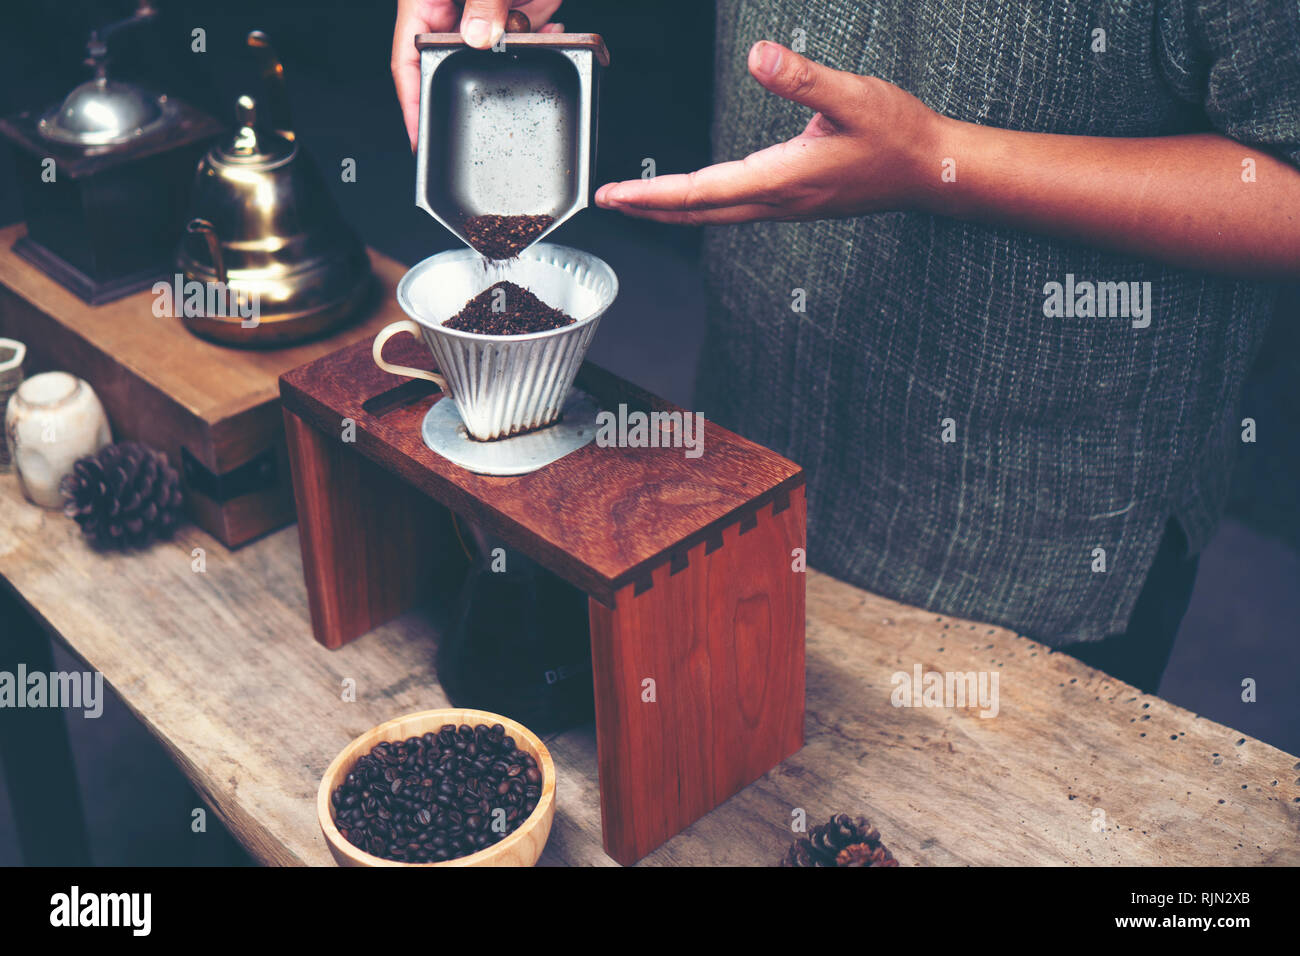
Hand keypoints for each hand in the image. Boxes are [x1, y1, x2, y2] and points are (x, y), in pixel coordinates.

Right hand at [392, 0, 564, 149]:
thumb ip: (482, 2)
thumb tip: (478, 38)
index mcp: (425, 0)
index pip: (408, 61)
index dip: (411, 104)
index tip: (419, 140)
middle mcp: (454, 11)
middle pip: (450, 67)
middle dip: (468, 93)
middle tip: (478, 126)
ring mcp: (488, 13)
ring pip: (495, 59)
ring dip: (515, 68)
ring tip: (527, 84)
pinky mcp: (518, 9)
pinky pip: (528, 40)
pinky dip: (543, 45)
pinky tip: (553, 42)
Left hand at [595, 41, 941, 223]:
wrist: (932, 170)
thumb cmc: (898, 135)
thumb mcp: (853, 95)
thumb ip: (803, 77)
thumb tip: (759, 56)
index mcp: (782, 178)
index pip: (701, 191)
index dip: (652, 194)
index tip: (615, 194)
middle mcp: (778, 200)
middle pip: (698, 212)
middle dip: (649, 208)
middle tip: (609, 202)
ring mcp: (786, 206)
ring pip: (715, 215)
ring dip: (673, 210)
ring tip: (639, 202)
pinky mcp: (795, 202)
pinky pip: (735, 210)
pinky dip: (702, 206)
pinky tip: (695, 197)